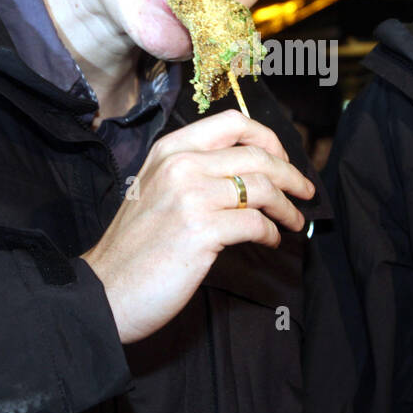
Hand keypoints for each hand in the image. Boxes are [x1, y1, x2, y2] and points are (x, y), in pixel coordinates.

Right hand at [81, 109, 314, 344]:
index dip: (269, 139)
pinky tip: (270, 240)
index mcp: (170, 150)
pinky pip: (255, 223)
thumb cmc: (137, 246)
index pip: (234, 123)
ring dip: (287, 206)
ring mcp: (190, 197)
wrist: (107, 290)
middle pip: (257, 156)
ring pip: (263, 188)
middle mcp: (180, 166)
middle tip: (305, 192)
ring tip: (294, 221)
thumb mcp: (157, 190)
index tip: (283, 160)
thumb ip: (195, 172)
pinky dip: (271, 232)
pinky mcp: (201, 232)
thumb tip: (250, 173)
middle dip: (291, 175)